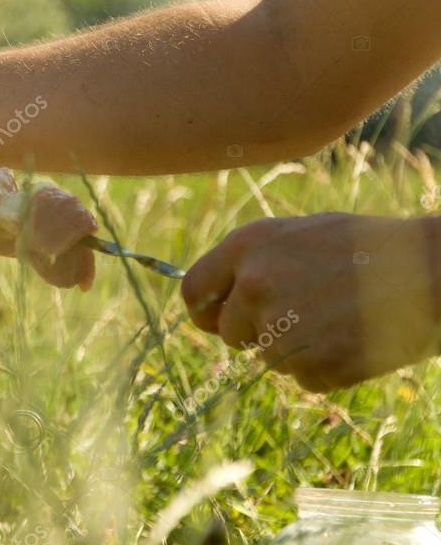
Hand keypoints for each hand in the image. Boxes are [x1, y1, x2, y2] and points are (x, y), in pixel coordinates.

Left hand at [181, 213, 440, 391]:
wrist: (431, 273)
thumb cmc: (368, 247)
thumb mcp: (300, 234)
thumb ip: (252, 262)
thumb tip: (217, 298)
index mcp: (247, 246)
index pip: (193, 292)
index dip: (202, 311)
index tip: (214, 321)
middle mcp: (254, 285)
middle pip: (229, 332)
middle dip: (256, 331)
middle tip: (303, 315)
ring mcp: (280, 328)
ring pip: (268, 357)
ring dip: (295, 348)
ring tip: (340, 317)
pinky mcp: (310, 365)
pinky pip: (303, 377)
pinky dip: (325, 366)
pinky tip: (354, 338)